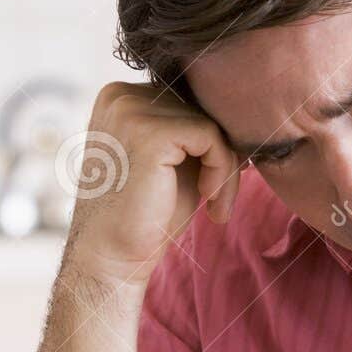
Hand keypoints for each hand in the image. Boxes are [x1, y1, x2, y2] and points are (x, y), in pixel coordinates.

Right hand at [62, 81, 240, 289]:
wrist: (111, 257)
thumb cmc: (145, 214)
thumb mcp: (172, 160)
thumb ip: (192, 130)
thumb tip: (239, 110)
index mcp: (119, 96)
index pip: (189, 101)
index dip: (212, 143)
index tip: (218, 182)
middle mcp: (120, 94)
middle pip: (202, 109)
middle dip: (222, 157)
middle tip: (219, 202)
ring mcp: (131, 110)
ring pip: (212, 124)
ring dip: (225, 170)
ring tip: (215, 207)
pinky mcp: (151, 133)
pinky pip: (212, 137)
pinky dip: (222, 171)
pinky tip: (210, 201)